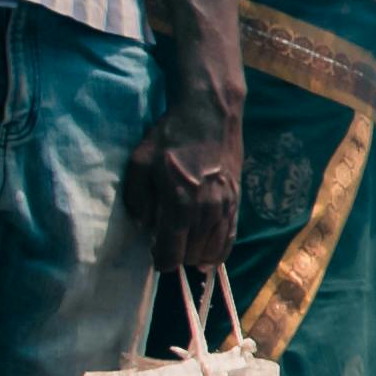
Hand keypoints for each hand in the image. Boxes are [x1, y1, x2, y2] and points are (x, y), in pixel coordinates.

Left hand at [130, 86, 241, 275]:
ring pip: (212, 251)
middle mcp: (206, 210)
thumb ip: (138, 200)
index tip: (154, 256)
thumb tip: (145, 227)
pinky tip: (208, 258)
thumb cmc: (169, 136)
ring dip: (196, 256)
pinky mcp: (237, 202)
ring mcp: (225, 207)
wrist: (209, 114)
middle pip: (191, 255)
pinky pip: (230, 239)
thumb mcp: (139, 163)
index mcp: (179, 203)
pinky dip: (219, 252)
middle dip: (177, 257)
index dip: (161, 261)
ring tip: (185, 250)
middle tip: (166, 246)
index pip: (171, 252)